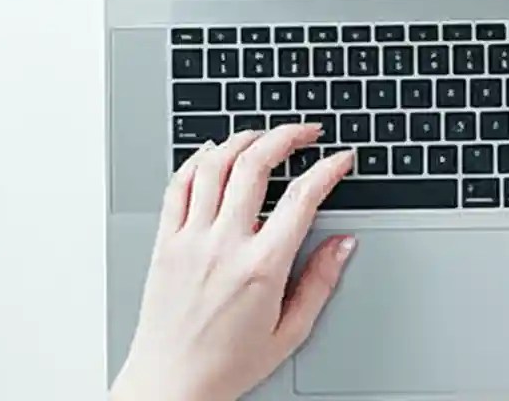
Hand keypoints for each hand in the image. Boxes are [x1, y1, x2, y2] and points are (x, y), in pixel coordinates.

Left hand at [110, 125, 356, 400]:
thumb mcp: (290, 332)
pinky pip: (178, 185)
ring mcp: (190, 240)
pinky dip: (197, 159)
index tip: (342, 158)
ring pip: (214, 165)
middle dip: (288, 136)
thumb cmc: (226, 366)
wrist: (170, 385)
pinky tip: (213, 152)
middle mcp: (224, 246)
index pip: (303, 198)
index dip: (329, 169)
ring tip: (264, 135)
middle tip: (306, 132)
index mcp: (262, 268)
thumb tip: (343, 245)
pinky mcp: (165, 243)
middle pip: (256, 165)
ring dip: (243, 139)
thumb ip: (320, 282)